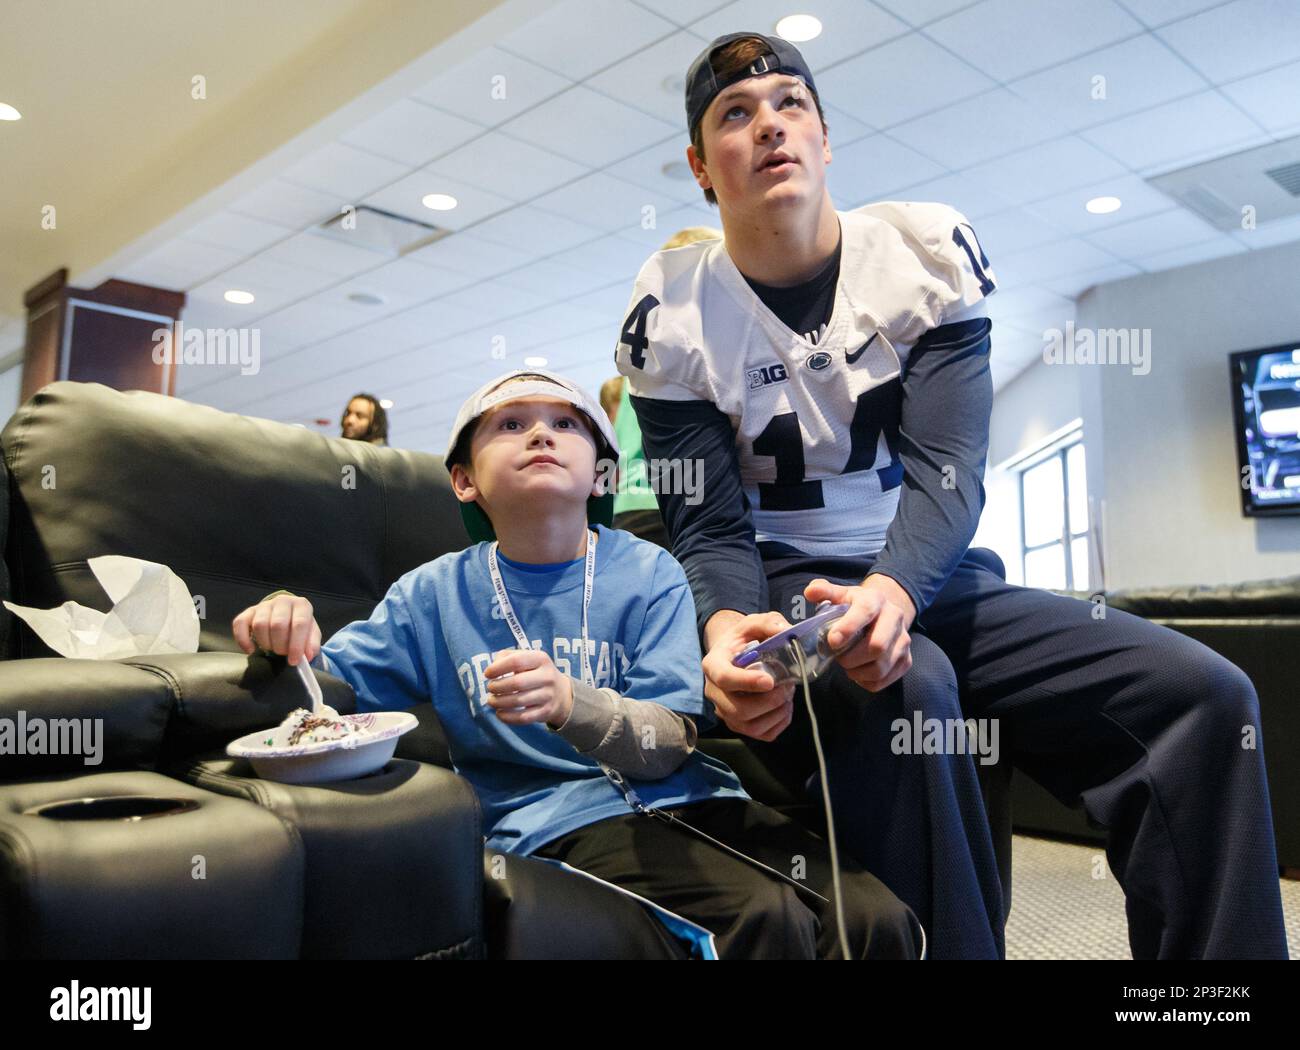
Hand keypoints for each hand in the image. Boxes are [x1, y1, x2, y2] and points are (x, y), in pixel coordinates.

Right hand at [232, 595, 320, 665]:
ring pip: (259, 625)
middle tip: (282, 653)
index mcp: (301, 605)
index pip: (299, 624)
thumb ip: (312, 644)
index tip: (294, 661)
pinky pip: (239, 624)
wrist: (287, 615)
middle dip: (280, 646)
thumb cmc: (300, 627)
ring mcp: (264, 605)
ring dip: (265, 643)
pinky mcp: (249, 611)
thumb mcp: (311, 634)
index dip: (296, 645)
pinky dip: (243, 640)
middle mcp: (283, 601)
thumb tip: (308, 656)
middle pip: (278, 625)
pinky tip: (251, 650)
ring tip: (272, 648)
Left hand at [483, 648, 573, 727]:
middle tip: (490, 688)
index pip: (515, 661)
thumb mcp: (526, 658)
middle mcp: (547, 676)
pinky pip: (523, 717)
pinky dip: (507, 717)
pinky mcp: (546, 712)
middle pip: (516, 683)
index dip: (497, 668)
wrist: (561, 692)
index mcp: (541, 658)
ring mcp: (548, 695)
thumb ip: (506, 657)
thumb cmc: (534, 672)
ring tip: (492, 701)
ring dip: (499, 702)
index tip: (487, 674)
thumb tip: (492, 670)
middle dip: (497, 687)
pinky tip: (500, 713)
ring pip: (518, 701)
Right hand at [701, 611, 796, 741]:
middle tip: (787, 686)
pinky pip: (762, 735)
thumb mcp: (752, 624)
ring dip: (777, 713)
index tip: (770, 680)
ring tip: (787, 696)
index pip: (724, 679)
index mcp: (713, 665)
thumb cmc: (743, 639)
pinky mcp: (739, 725)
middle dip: (769, 701)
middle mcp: (714, 693)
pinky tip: (784, 707)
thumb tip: (788, 632)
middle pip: (738, 710)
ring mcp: (725, 712)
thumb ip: (769, 623)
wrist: (735, 655)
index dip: (748, 682)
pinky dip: (780, 723)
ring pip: (750, 726)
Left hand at [803, 577, 912, 692]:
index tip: (832, 642)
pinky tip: (859, 674)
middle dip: (852, 658)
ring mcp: (903, 640)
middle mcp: (895, 618)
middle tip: (838, 658)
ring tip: (847, 667)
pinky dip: (868, 682)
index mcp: (876, 599)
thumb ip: (824, 591)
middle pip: (878, 646)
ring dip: (858, 672)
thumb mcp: (840, 594)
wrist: (884, 613)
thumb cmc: (856, 606)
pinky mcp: (906, 659)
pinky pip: (886, 679)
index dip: (848, 628)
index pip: (865, 612)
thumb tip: (809, 592)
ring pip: (882, 666)